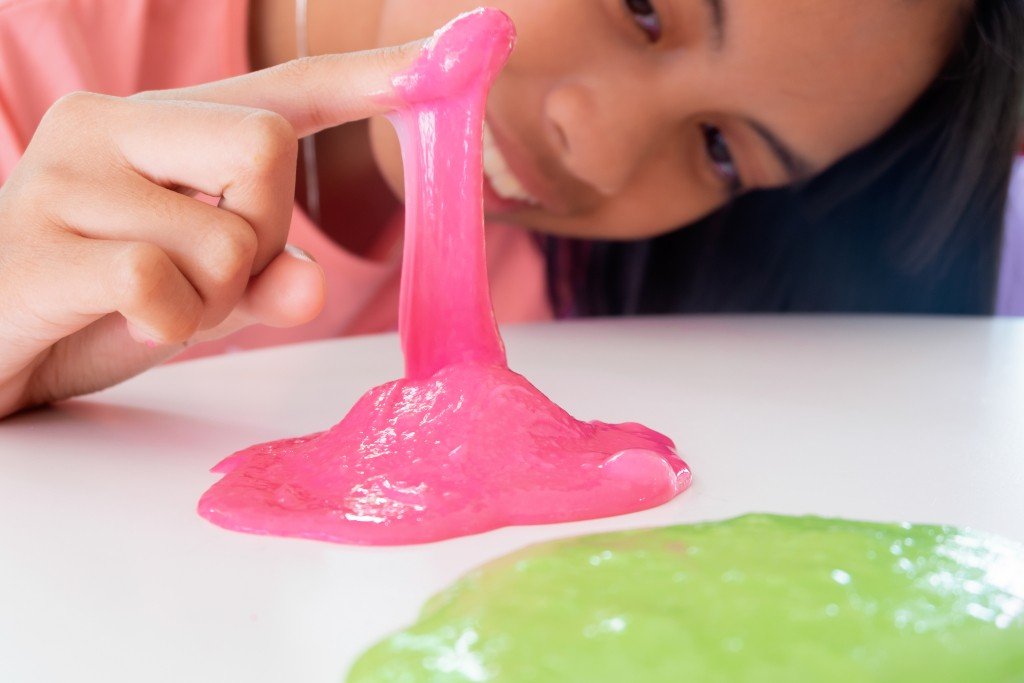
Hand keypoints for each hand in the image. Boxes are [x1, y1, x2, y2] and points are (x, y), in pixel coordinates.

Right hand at [0, 42, 421, 417]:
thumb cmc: (95, 307)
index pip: (283, 89)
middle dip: (263, 233)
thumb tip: (311, 284)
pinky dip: (168, 324)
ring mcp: (63, 176)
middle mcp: (105, 122)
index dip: (373, 73)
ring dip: (212, 300)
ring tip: (148, 307)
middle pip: (268, 147)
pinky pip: (163, 283)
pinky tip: (120, 323)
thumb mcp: (201, 293)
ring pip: (227, 235)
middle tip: (202, 275)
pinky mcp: (35, 244)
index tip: (463, 41)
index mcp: (156, 124)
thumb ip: (265, 279)